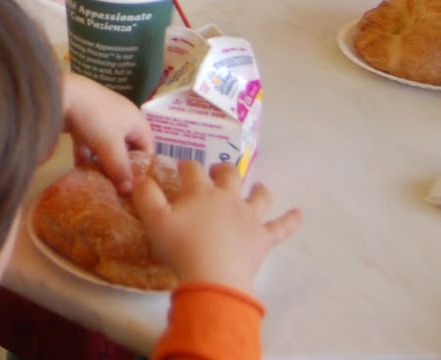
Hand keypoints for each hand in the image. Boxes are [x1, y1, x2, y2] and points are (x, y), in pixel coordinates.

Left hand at [61, 74, 152, 191]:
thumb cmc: (95, 118)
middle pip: (126, 150)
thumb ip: (120, 169)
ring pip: (106, 149)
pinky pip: (88, 145)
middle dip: (121, 169)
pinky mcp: (81, 123)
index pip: (147, 149)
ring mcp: (100, 120)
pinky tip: (82, 176)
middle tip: (119, 192)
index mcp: (136, 121)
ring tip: (102, 187)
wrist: (61, 94)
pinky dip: (85, 159)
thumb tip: (129, 192)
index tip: (139, 189)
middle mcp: (121, 119)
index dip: (144, 169)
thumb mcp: (111, 146)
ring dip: (103, 165)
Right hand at [134, 160, 301, 292]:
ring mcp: (249, 217)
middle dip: (222, 170)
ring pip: (259, 197)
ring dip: (259, 190)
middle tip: (216, 172)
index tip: (182, 166)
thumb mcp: (154, 220)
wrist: (213, 276)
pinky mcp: (263, 238)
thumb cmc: (181, 247)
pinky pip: (281, 228)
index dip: (187, 165)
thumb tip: (140, 177)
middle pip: (229, 175)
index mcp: (200, 192)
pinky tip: (300, 214)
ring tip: (258, 188)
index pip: (193, 170)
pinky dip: (291, 220)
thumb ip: (146, 196)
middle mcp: (227, 198)